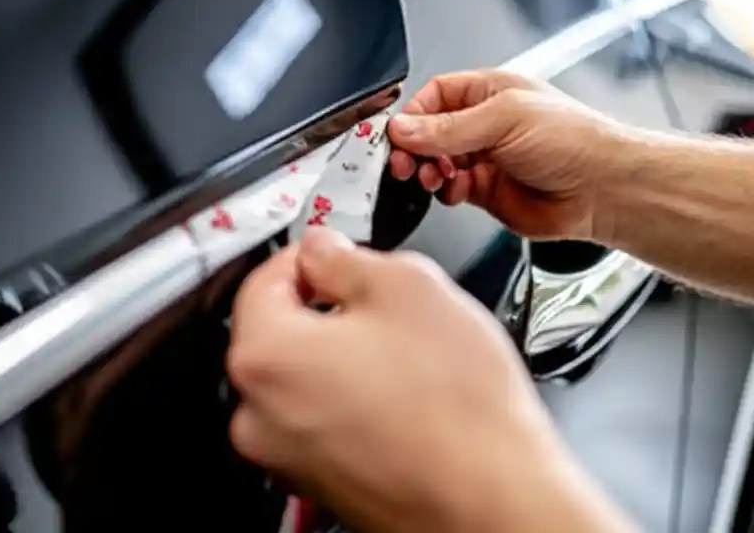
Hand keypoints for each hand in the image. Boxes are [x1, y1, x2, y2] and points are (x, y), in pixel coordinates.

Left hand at [227, 228, 632, 532]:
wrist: (494, 502)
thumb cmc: (457, 411)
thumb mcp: (408, 286)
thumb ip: (348, 256)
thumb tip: (325, 251)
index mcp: (266, 357)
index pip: (263, 279)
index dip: (311, 257)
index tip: (340, 255)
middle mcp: (259, 415)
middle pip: (282, 333)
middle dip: (330, 311)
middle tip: (387, 307)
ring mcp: (286, 457)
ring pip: (307, 379)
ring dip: (347, 358)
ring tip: (409, 359)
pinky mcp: (321, 484)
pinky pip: (327, 421)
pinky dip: (358, 402)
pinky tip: (410, 400)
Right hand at [387, 70, 631, 241]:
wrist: (603, 189)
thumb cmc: (574, 141)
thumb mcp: (504, 120)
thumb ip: (449, 128)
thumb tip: (405, 128)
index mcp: (490, 92)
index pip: (435, 96)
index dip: (412, 115)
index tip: (396, 134)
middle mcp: (486, 123)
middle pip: (430, 132)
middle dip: (413, 147)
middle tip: (404, 161)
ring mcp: (486, 158)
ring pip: (437, 162)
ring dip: (428, 170)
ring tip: (433, 176)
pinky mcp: (488, 191)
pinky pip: (451, 189)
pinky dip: (446, 192)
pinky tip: (455, 190)